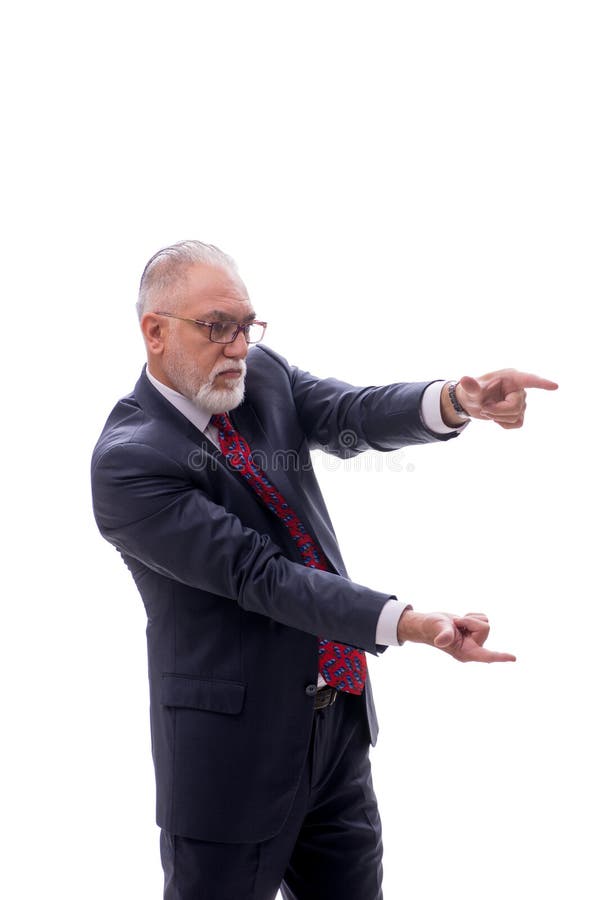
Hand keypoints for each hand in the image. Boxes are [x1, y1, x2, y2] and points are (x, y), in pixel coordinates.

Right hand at [397, 610, 515, 662]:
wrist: (429, 624)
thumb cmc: (431, 628)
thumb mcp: (438, 629)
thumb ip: (444, 635)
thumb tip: (441, 641)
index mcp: (466, 653)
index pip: (486, 656)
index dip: (499, 656)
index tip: (513, 658)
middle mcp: (473, 649)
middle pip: (485, 629)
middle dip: (470, 621)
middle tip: (456, 624)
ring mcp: (475, 641)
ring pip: (485, 622)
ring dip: (470, 619)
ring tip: (457, 624)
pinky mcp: (476, 632)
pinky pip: (483, 618)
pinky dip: (472, 616)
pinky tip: (462, 622)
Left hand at [453, 369, 557, 428]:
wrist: (472, 402)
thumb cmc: (473, 391)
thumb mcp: (470, 389)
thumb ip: (471, 386)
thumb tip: (465, 379)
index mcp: (511, 377)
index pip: (529, 380)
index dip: (542, 383)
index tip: (555, 386)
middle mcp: (519, 388)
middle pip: (515, 407)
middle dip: (497, 411)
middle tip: (484, 408)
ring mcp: (521, 401)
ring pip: (516, 416)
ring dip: (498, 417)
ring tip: (489, 410)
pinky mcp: (519, 413)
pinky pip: (517, 424)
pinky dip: (504, 425)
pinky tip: (497, 419)